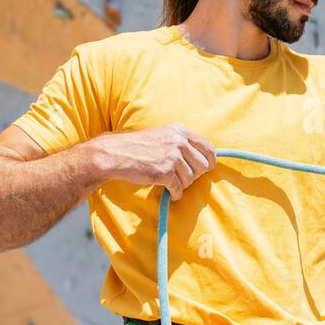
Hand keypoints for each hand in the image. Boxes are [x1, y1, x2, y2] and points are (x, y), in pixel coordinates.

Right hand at [90, 124, 216, 199]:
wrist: (115, 154)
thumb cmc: (138, 146)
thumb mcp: (163, 134)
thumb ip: (182, 142)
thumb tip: (204, 158)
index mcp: (181, 131)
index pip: (209, 148)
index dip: (209, 162)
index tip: (205, 169)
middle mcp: (179, 142)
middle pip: (203, 166)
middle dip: (194, 175)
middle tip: (181, 177)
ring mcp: (172, 157)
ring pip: (190, 179)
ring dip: (181, 184)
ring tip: (169, 182)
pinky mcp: (165, 172)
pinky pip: (179, 189)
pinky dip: (175, 193)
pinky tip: (169, 192)